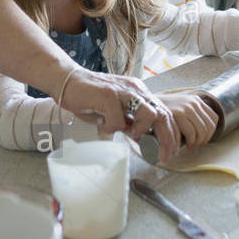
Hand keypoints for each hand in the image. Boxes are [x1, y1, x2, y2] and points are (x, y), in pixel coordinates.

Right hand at [60, 69, 180, 161]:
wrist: (68, 81)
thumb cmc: (90, 99)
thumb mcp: (117, 113)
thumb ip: (132, 124)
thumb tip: (147, 142)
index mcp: (140, 92)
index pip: (165, 113)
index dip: (170, 134)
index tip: (169, 152)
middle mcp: (135, 89)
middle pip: (163, 114)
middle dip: (167, 139)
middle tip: (163, 157)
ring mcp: (123, 91)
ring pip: (149, 114)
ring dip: (141, 131)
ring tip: (127, 134)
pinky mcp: (108, 95)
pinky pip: (118, 120)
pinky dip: (110, 128)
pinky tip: (101, 124)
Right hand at [161, 92, 218, 147]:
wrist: (145, 104)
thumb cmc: (161, 112)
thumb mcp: (179, 107)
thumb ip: (190, 115)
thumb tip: (203, 132)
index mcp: (195, 100)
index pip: (214, 119)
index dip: (210, 132)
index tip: (202, 139)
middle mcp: (193, 102)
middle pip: (209, 127)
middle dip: (204, 140)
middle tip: (194, 145)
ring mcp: (186, 107)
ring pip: (201, 131)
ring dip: (196, 142)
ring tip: (189, 145)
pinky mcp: (179, 114)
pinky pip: (191, 133)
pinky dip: (190, 142)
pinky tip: (184, 144)